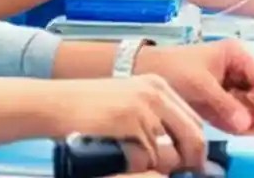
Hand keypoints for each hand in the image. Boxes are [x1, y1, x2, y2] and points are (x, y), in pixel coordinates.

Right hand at [48, 76, 205, 171]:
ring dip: (165, 166)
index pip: (194, 120)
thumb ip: (154, 118)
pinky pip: (150, 156)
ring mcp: (144, 105)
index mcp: (158, 85)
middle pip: (193, 134)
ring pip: (172, 150)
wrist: (57, 103)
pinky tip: (130, 162)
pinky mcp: (131, 120)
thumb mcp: (128, 102)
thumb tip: (178, 149)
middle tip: (187, 172)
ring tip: (148, 167)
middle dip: (191, 159)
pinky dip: (144, 167)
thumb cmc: (87, 108)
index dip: (196, 146)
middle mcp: (156, 92)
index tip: (196, 164)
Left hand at [134, 40, 253, 134]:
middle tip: (248, 129)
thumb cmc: (174, 68)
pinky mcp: (217, 99)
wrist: (144, 70)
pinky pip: (233, 112)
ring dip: (245, 118)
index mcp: (236, 56)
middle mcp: (236, 69)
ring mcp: (227, 85)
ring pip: (247, 105)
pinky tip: (228, 127)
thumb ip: (225, 104)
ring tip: (236, 129)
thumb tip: (247, 125)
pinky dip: (233, 122)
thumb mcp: (201, 84)